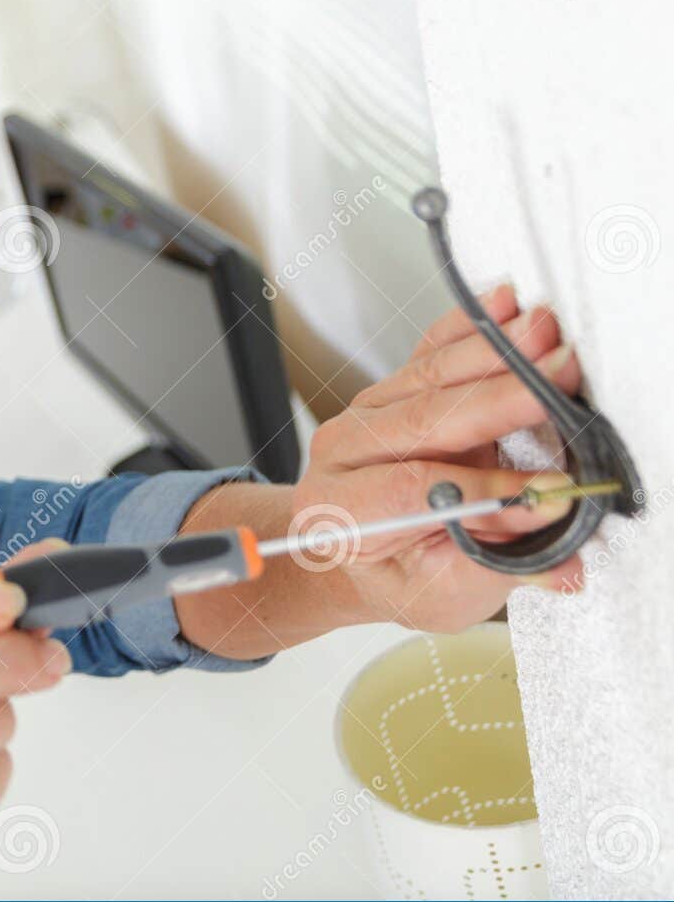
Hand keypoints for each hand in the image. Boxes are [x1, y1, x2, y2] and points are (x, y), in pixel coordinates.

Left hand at [294, 284, 585, 631]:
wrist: (364, 555)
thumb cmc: (402, 576)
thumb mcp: (442, 593)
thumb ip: (494, 565)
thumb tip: (553, 536)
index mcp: (340, 511)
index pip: (410, 488)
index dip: (482, 487)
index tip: (549, 490)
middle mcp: (344, 452)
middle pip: (424, 417)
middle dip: (500, 398)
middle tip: (560, 381)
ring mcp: (368, 413)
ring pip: (432, 377)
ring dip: (496, 353)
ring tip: (548, 336)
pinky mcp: (396, 387)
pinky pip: (433, 351)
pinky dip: (471, 328)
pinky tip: (504, 308)